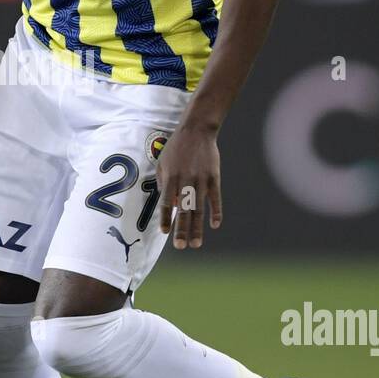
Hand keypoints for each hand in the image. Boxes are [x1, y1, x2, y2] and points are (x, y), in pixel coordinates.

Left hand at [157, 120, 222, 249]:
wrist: (196, 131)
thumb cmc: (176, 148)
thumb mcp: (162, 163)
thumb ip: (163, 183)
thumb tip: (170, 205)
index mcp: (170, 178)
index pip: (166, 203)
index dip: (166, 218)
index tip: (165, 232)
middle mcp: (185, 181)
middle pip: (183, 210)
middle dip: (182, 230)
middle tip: (181, 246)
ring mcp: (201, 180)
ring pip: (199, 209)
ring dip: (197, 228)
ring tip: (196, 244)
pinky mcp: (213, 178)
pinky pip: (215, 198)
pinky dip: (216, 212)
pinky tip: (215, 225)